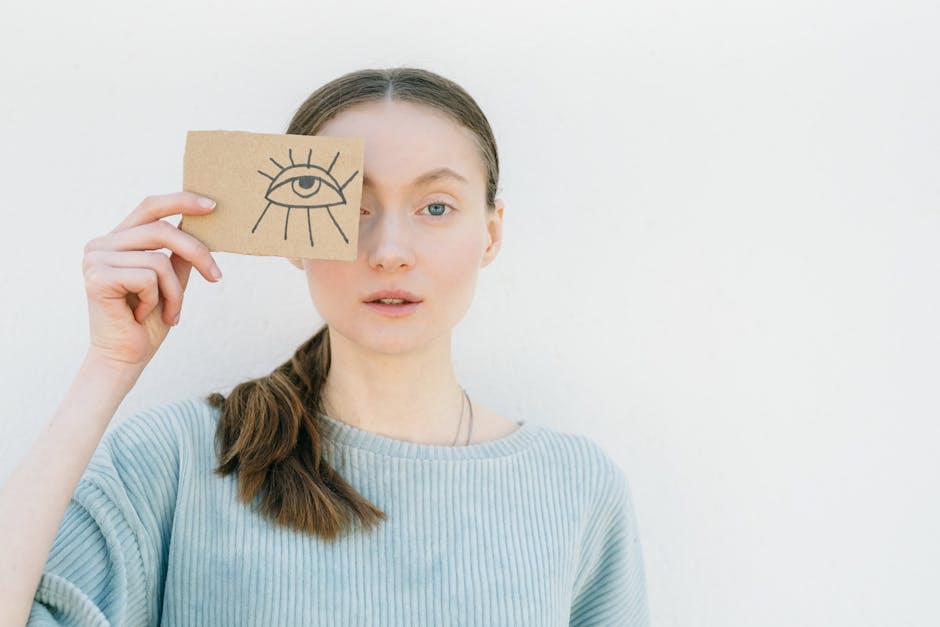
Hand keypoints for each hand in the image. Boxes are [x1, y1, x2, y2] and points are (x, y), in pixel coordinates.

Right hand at [81, 192, 221, 369]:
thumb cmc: (148, 321)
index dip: (181, 201)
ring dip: (175, 292)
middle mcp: (101, 244)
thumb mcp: (171, 282)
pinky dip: (158, 300)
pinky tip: (141, 316)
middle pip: (162, 230)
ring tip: (170, 312)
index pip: (150, 207)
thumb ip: (179, 255)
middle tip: (217, 277)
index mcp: (117, 239)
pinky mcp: (97, 277)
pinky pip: (148, 278)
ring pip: (159, 260)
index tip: (212, 206)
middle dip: (197, 253)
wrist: (125, 358)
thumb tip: (199, 225)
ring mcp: (95, 259)